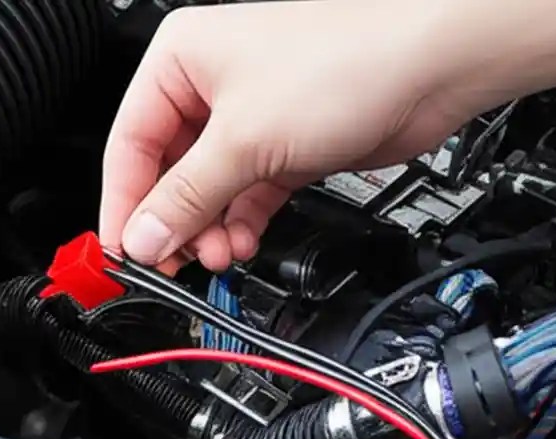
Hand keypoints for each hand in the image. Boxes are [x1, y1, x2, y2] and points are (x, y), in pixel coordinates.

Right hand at [98, 0, 484, 272]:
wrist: (430, 66)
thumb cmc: (346, 62)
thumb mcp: (244, 141)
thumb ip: (186, 198)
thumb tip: (144, 237)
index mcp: (180, 61)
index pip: (129, 143)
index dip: (125, 203)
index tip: (125, 249)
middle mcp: (209, 86)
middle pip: (168, 171)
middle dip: (174, 221)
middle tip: (174, 260)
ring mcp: (249, 117)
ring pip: (207, 189)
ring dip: (209, 228)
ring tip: (218, 254)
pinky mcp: (283, 145)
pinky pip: (244, 194)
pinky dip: (240, 222)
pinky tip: (242, 243)